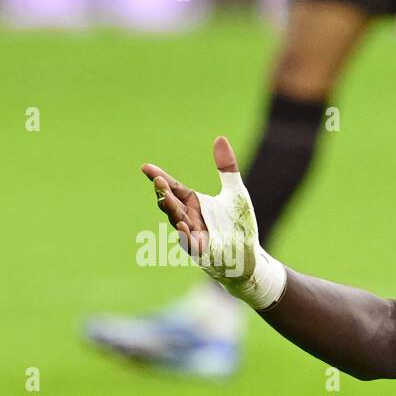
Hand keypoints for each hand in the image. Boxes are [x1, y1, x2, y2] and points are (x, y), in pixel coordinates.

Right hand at [142, 136, 259, 286]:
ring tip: (166, 197)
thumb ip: (227, 167)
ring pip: (177, 221)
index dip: (160, 178)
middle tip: (158, 180)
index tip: (146, 167)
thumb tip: (220, 138)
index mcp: (194, 203)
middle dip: (164, 192)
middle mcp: (189, 218)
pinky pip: (190, 242)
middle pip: (171, 203)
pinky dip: (185, 234)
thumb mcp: (236, 192)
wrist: (250, 257)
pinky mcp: (201, 251)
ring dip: (171, 211)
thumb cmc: (240, 225)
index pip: (173, 188)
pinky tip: (182, 225)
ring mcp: (193, 235)